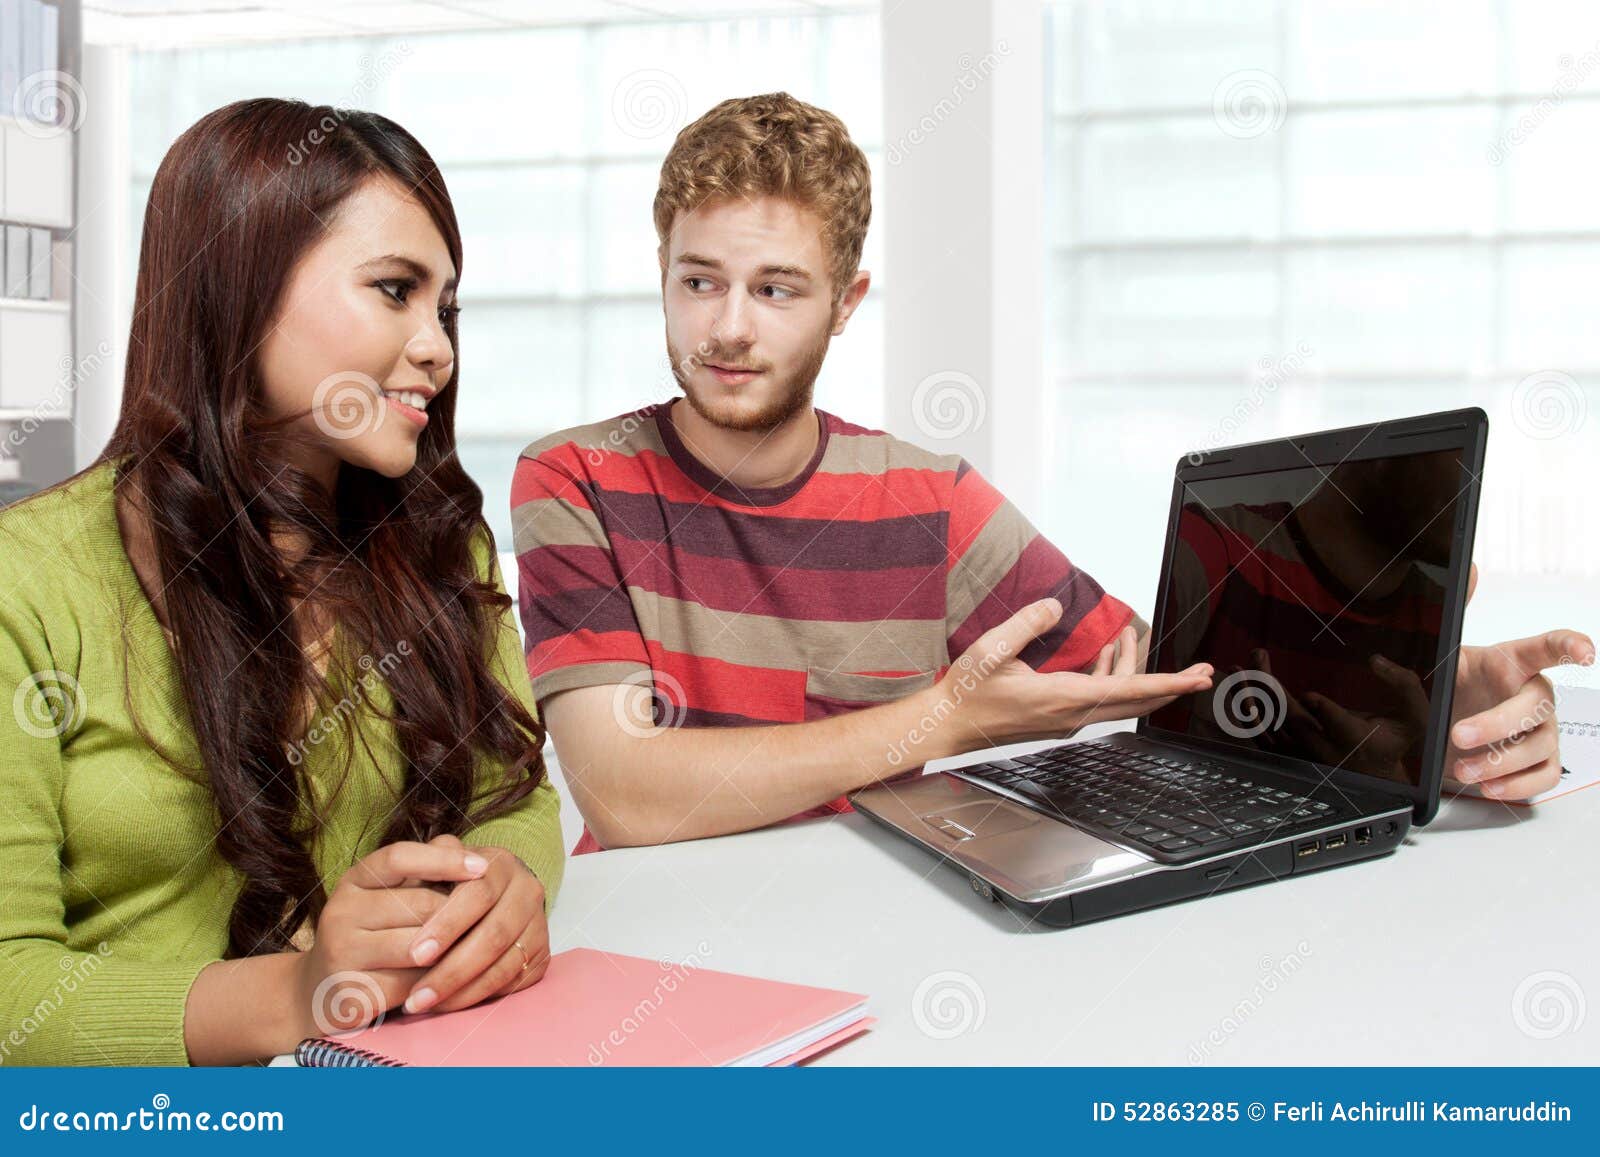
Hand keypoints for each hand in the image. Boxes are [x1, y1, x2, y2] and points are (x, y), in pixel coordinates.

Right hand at [292, 841, 491, 1037]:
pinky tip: (447, 981)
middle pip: (421, 905)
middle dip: (459, 916)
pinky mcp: (351, 991)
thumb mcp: (390, 896)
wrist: (322, 990)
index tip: (483, 865)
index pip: (399, 857)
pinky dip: (435, 984)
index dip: (443, 859)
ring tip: (471, 950)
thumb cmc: (372, 935)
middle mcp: (341, 911)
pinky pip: (410, 984)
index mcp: (354, 880)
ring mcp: (341, 952)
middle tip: (486, 921)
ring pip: (420, 947)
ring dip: (451, 951)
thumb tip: (463, 849)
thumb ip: (424, 871)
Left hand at [401, 844, 549, 1014]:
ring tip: (424, 1005)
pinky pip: (513, 983)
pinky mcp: (543, 955)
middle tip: (417, 995)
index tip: (415, 953)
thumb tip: (420, 866)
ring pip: (505, 965)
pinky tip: (449, 1004)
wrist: (495, 892)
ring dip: (462, 991)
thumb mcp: (441, 862)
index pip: (479, 894)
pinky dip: (479, 997)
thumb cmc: (454, 880)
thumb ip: (429, 862)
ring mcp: (539, 925)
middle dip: (452, 969)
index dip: (447, 925)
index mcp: (502, 865)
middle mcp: (528, 891)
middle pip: (494, 935)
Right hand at [938, 598, 1213, 749]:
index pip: (1130, 691)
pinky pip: (1100, 698)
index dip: (1168, 684)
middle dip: (1171, 684)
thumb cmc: (968, 693)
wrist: (950, 724)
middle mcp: (1073, 714)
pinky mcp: (1060, 718)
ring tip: (1130, 639)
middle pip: (1136, 700)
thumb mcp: (992, 650)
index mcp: (1063, 698)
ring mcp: (1068, 719)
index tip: (1198, 679)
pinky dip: (1113, 675)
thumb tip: (1058, 607)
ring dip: (1133, 670)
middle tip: (1202, 672)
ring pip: (1118, 697)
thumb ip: (1028, 623)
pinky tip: (1108, 654)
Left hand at [1254, 649, 1427, 780]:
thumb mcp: (1414, 711)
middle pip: (1291, 720)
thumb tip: (1375, 660)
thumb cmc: (1395, 737)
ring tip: (1238, 667)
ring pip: (1270, 728)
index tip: (1309, 695)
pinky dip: (1247, 711)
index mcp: (1357, 740)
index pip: (1335, 724)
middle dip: (1270, 687)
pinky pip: (1261, 735)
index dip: (1322, 710)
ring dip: (1250, 696)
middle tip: (1256, 657)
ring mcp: (1304, 754)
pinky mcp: (1290, 755)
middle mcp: (1325, 750)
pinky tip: (1241, 686)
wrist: (1377, 773)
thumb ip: (1402, 683)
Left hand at [1447, 629, 1595, 799]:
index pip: (1547, 648)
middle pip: (1536, 709)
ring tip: (1464, 768)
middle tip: (1459, 735)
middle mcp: (1535, 695)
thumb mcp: (1446, 667)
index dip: (1569, 647)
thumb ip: (1445, 663)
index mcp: (1514, 663)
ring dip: (1499, 762)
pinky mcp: (1540, 759)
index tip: (1584, 653)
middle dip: (1496, 725)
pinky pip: (1544, 776)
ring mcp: (1543, 728)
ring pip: (1539, 747)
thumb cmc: (1457, 686)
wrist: (1450, 717)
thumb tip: (1424, 666)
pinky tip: (1490, 785)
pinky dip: (1517, 785)